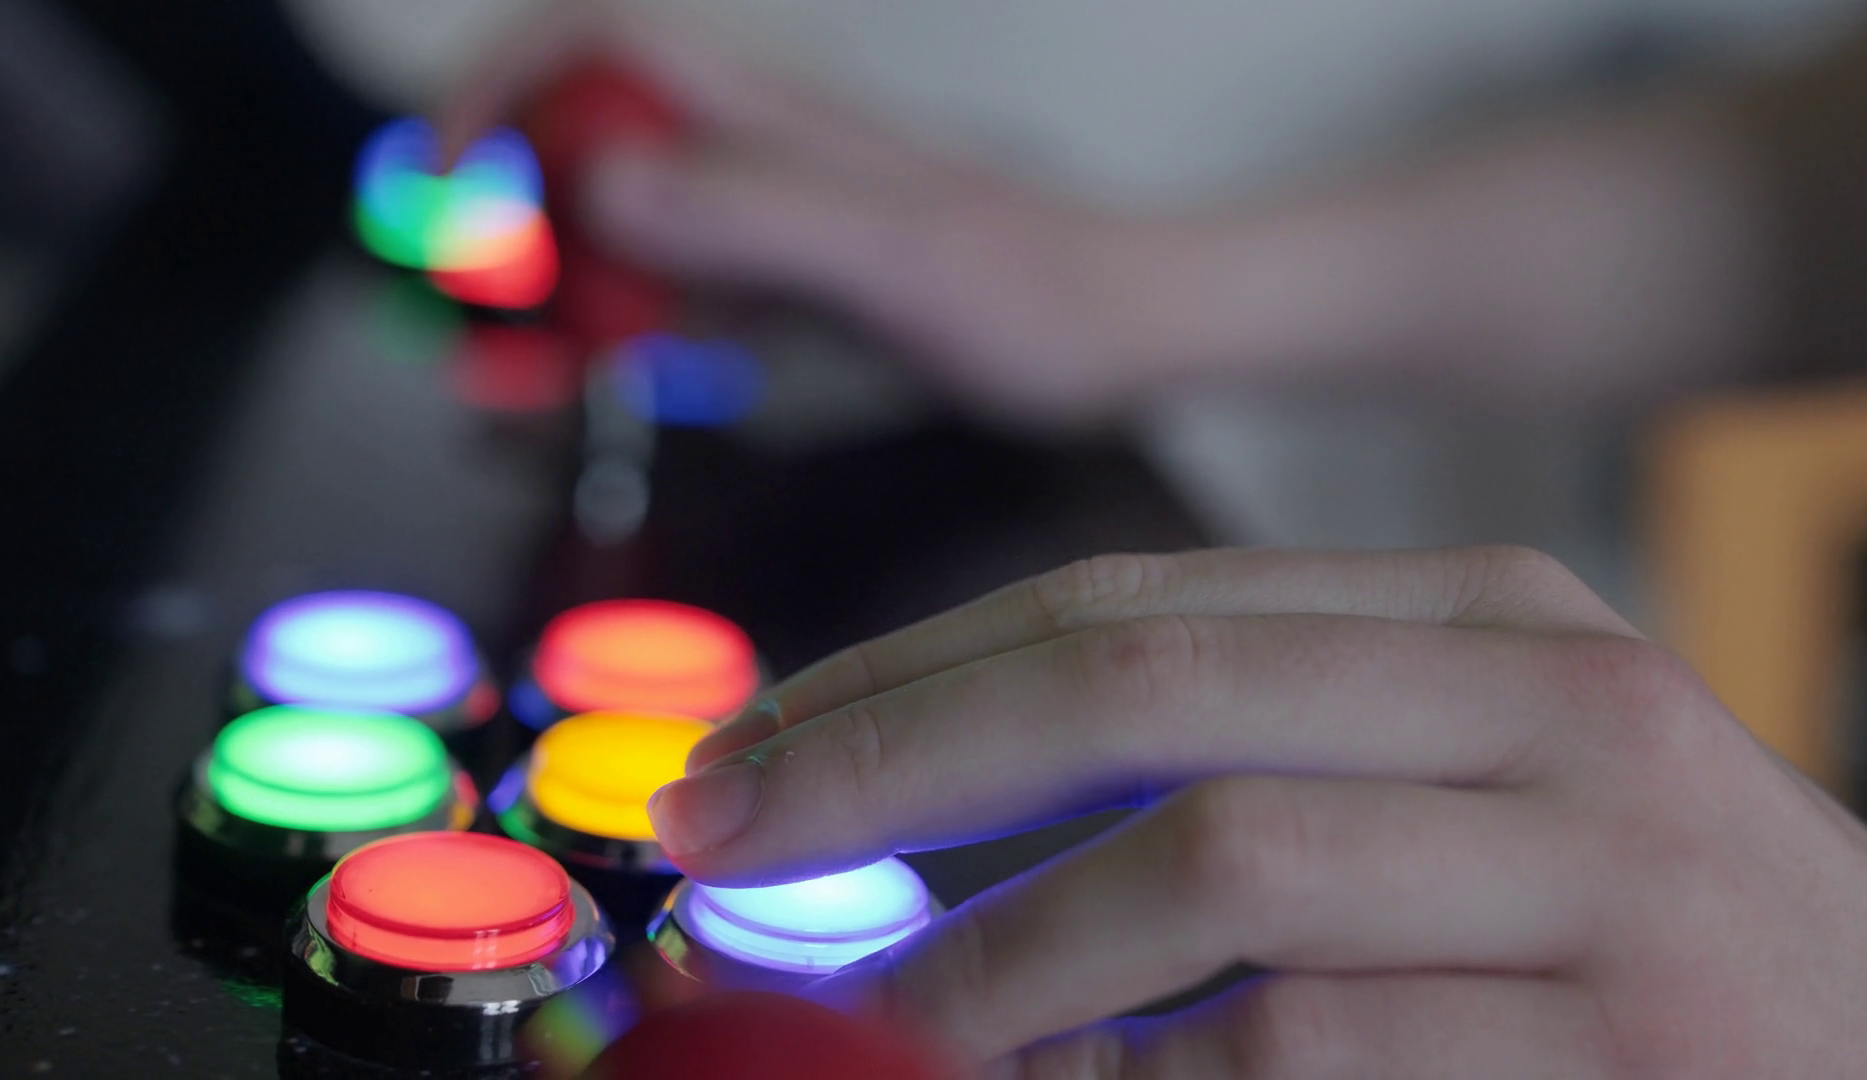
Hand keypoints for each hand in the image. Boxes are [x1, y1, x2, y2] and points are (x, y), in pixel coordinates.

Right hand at [437, 11, 1183, 419]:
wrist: (1119, 333)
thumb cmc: (1034, 288)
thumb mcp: (894, 253)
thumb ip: (755, 211)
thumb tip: (602, 184)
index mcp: (768, 115)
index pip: (593, 46)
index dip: (498, 93)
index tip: (441, 183)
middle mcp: (749, 154)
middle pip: (575, 140)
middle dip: (486, 207)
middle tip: (436, 305)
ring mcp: (760, 223)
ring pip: (605, 229)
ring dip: (529, 287)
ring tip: (470, 365)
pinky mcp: (778, 289)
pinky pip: (657, 300)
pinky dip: (593, 338)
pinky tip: (555, 387)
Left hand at [649, 546, 1866, 1076]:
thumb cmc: (1646, 946)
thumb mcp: (1461, 797)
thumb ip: (1243, 769)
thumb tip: (950, 815)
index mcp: (1478, 620)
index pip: (1126, 606)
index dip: (907, 675)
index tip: (748, 748)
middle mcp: (1542, 708)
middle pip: (1139, 696)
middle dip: (888, 767)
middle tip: (717, 845)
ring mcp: (1600, 872)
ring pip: (1209, 876)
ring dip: (1000, 965)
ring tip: (882, 1029)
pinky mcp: (1625, 1044)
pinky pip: (1298, 1058)